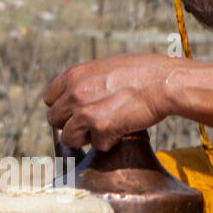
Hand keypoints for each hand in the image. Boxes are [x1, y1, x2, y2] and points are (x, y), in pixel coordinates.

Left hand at [42, 53, 172, 151]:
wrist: (163, 82)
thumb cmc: (142, 72)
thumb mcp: (105, 67)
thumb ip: (86, 81)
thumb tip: (77, 96)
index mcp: (73, 75)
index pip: (49, 98)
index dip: (62, 108)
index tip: (73, 112)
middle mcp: (74, 93)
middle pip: (53, 119)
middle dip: (70, 125)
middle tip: (90, 124)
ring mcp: (85, 112)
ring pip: (69, 138)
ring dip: (85, 138)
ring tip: (104, 129)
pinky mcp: (102, 128)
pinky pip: (97, 145)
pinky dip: (110, 142)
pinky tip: (122, 130)